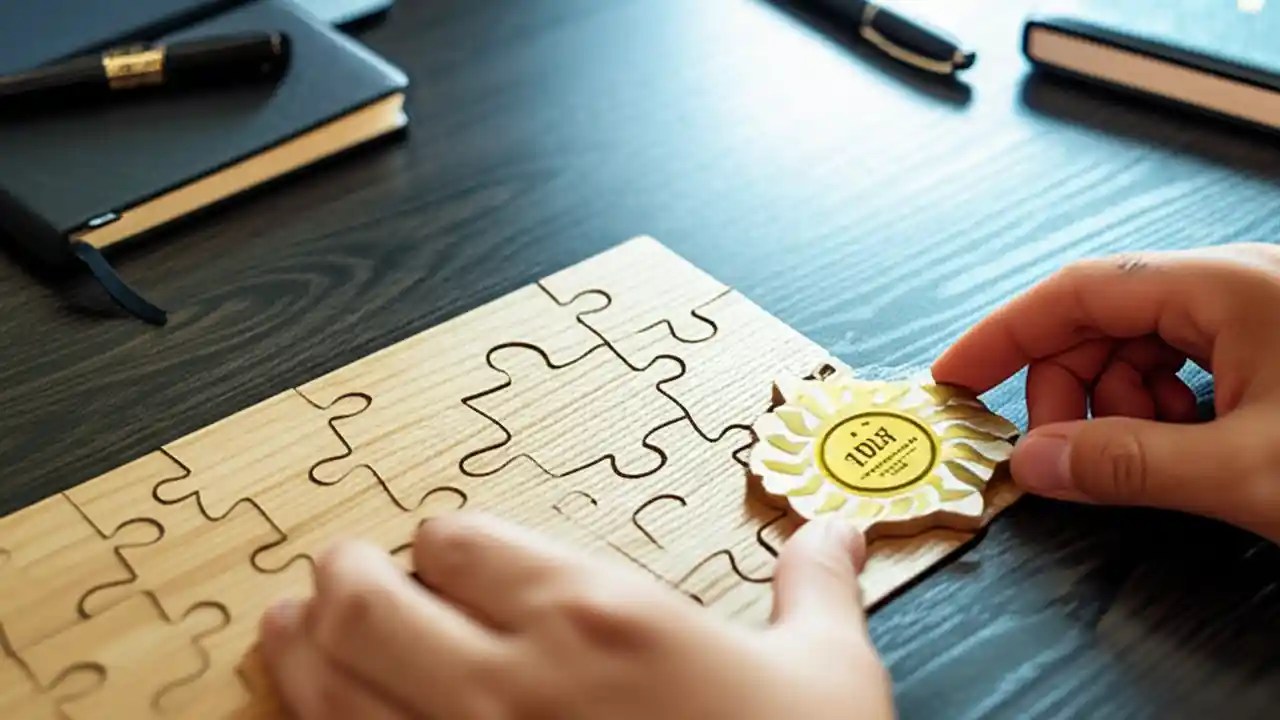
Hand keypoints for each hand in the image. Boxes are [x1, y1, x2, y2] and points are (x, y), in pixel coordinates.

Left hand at [257, 512, 894, 718]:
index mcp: (594, 619)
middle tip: (341, 574)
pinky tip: (316, 719)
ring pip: (329, 687)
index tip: (451, 553)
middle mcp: (506, 684)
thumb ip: (815, 589)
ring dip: (301, 648)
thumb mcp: (826, 676)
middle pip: (366, 602)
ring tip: (289, 626)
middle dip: (346, 578)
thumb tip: (834, 533)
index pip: (460, 541)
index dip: (447, 541)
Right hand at [932, 243, 1279, 541]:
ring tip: (1140, 456)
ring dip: (1114, 407)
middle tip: (1057, 454)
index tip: (955, 378)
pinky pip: (1180, 366)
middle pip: (1101, 322)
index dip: (1002, 337)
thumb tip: (1034, 463)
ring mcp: (1257, 312)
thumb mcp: (1245, 470)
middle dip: (1065, 390)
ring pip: (1138, 348)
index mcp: (1224, 285)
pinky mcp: (1274, 347)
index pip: (1075, 291)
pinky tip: (1181, 448)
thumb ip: (1129, 466)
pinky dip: (1157, 412)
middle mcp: (1235, 284)